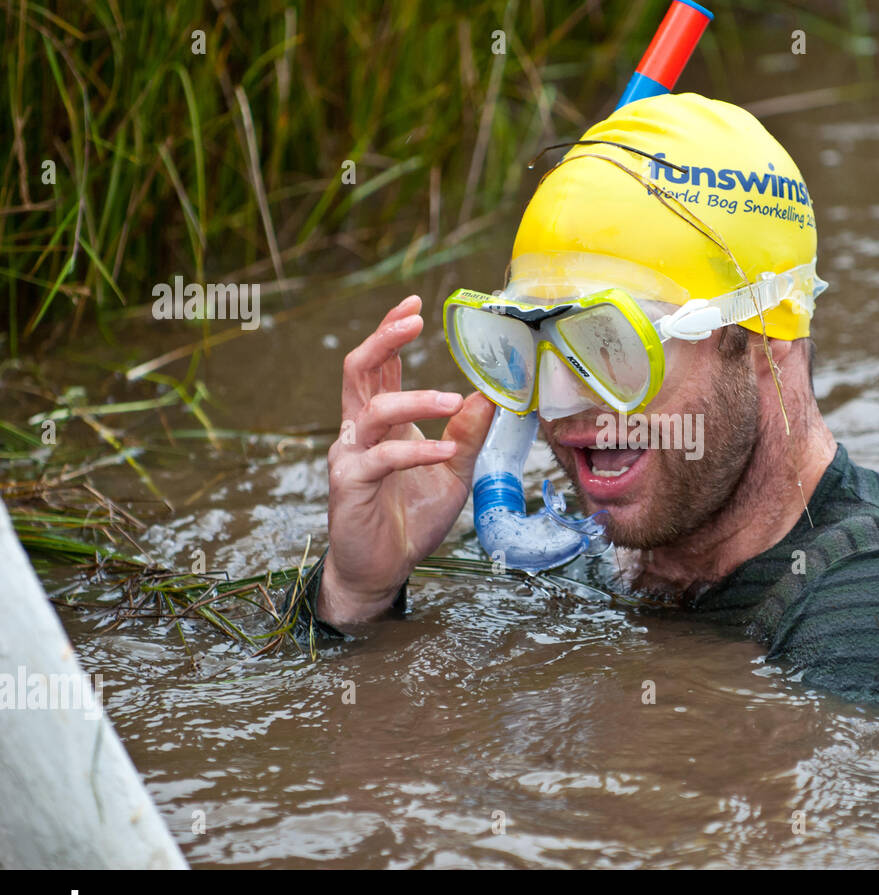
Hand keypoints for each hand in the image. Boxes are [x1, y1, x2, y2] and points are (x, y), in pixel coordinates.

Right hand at [317, 295, 493, 623]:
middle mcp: (359, 430)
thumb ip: (469, 434)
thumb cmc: (412, 518)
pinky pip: (382, 457)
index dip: (392, 331)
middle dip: (384, 339)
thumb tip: (491, 394)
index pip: (380, 365)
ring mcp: (351, 455)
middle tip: (415, 319)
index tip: (415, 303)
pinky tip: (447, 450)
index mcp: (382, 421)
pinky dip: (418, 450)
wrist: (382, 569)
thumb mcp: (454, 472)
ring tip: (452, 399)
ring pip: (372, 409)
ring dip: (414, 398)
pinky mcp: (350, 484)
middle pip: (359, 369)